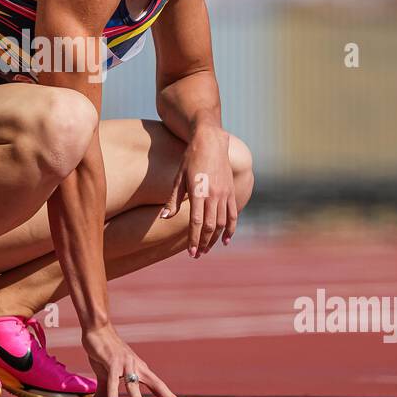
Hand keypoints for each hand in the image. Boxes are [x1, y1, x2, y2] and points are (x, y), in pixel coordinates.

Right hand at [82, 324, 192, 396]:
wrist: (98, 329)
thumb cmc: (104, 352)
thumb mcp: (106, 376)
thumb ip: (105, 392)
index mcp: (140, 370)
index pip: (160, 387)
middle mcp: (137, 367)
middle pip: (157, 385)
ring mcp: (126, 363)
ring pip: (133, 384)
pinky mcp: (112, 361)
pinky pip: (114, 379)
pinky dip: (113, 391)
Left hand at [160, 126, 238, 257]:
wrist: (211, 142)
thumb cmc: (190, 158)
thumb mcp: (178, 177)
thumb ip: (172, 199)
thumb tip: (163, 217)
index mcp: (199, 192)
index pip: (195, 222)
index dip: (193, 239)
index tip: (190, 252)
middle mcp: (214, 195)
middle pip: (210, 226)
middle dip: (203, 243)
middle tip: (197, 255)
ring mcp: (225, 194)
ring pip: (222, 223)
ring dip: (214, 239)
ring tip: (207, 249)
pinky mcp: (231, 192)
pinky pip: (233, 215)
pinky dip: (230, 229)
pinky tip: (226, 240)